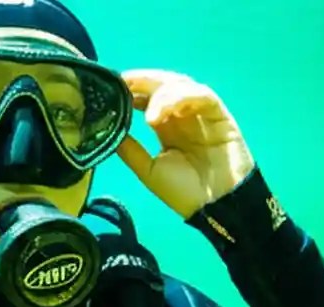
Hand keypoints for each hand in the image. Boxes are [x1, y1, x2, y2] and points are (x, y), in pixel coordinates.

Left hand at [114, 70, 256, 218]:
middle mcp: (183, 116)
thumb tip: (105, 131)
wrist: (215, 208)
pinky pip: (203, 97)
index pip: (148, 98)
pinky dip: (182, 97)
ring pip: (182, 86)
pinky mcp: (219, 115)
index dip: (132, 89)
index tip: (112, 87)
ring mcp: (202, 113)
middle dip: (144, 81)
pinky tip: (163, 111)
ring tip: (148, 111)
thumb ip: (130, 150)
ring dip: (161, 91)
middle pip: (163, 85)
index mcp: (166, 127)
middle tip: (125, 82)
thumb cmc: (184, 192)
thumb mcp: (148, 170)